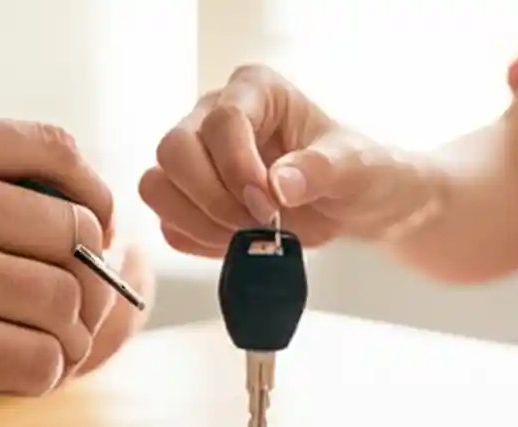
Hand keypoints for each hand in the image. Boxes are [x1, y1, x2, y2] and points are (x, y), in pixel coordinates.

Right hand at [139, 64, 436, 255]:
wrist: (356, 206)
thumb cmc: (359, 172)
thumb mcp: (355, 168)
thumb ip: (320, 170)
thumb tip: (279, 184)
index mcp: (256, 91)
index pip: (222, 121)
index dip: (238, 168)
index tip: (270, 203)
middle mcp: (213, 115)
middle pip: (173, 150)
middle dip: (212, 197)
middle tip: (258, 224)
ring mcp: (197, 157)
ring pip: (158, 186)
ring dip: (199, 222)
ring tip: (247, 238)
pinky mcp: (189, 198)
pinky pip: (169, 223)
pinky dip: (199, 241)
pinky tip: (238, 244)